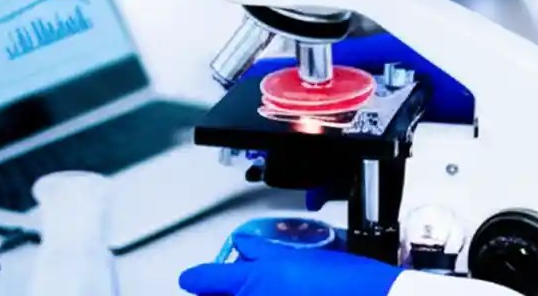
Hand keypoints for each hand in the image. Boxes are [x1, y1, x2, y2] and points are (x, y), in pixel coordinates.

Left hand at [179, 235, 402, 295]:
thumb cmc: (346, 283)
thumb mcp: (302, 257)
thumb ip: (264, 253)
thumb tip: (244, 246)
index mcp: (255, 281)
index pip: (204, 281)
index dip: (197, 279)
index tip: (191, 278)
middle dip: (217, 292)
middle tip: (223, 286)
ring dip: (246, 294)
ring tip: (278, 287)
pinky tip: (285, 293)